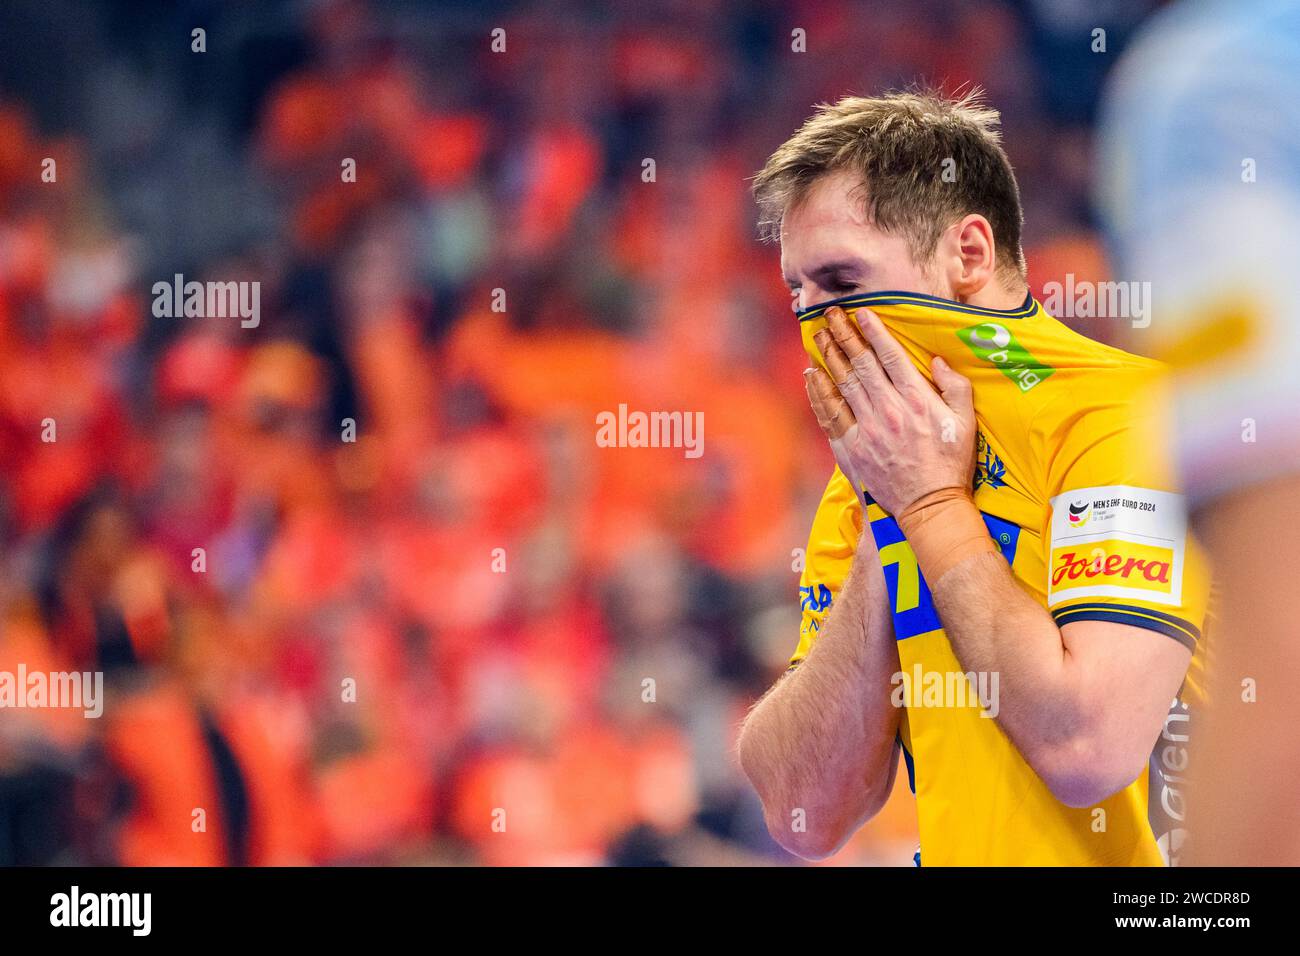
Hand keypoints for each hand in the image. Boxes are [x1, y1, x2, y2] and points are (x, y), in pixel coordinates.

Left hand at [804, 305, 976, 516]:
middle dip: (845, 335)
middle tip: (831, 315)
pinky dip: (819, 392)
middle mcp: (890, 410)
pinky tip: (811, 375)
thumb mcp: (966, 422)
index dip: (874, 331)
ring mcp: (868, 429)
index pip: (891, 356)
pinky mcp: (851, 447)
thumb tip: (936, 360)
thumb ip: (956, 387)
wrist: (929, 506)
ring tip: (818, 335)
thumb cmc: (951, 463)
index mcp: (918, 400)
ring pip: (843, 383)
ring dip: (829, 356)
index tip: (862, 313)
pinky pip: (830, 413)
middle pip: (861, 364)